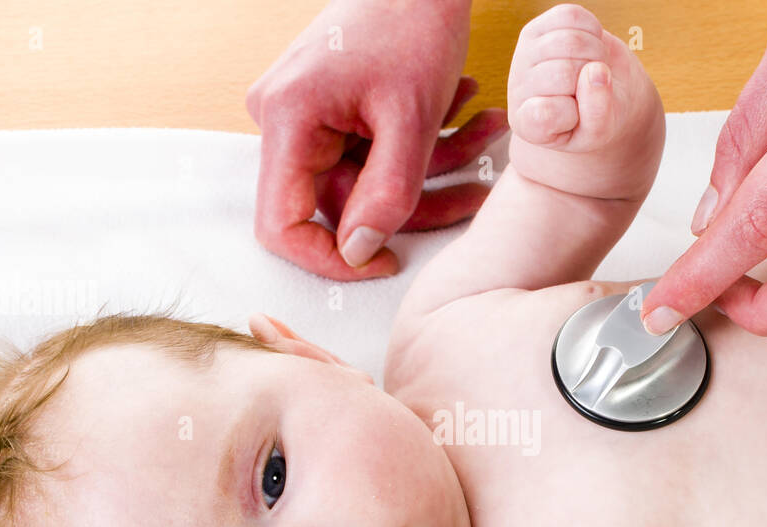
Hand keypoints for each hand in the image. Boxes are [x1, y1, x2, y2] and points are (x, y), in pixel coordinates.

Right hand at [245, 0, 506, 280]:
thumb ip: (387, 194)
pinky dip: (419, 148)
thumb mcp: (412, 117)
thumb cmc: (413, 19)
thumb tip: (358, 255)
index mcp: (287, 118)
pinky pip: (369, 155)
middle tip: (476, 187)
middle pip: (338, 204)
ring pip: (364, 182)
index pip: (282, 223)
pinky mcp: (327, 114)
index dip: (329, 258)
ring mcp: (302, 117)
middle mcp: (282, 120)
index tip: (383, 262)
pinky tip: (463, 113)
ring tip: (484, 128)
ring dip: (430, 169)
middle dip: (413, 202)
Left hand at [506, 3, 664, 200]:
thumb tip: (595, 71)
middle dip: (592, 79)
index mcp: (527, 124)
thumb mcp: (600, 131)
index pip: (545, 114)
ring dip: (596, 53)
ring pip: (569, 42)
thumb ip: (598, 113)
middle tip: (594, 89)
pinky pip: (572, 16)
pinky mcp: (538, 27)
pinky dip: (593, 30)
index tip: (578, 117)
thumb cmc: (596, 118)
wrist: (598, 92)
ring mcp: (524, 55)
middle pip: (563, 73)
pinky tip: (591, 47)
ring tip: (594, 68)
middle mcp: (518, 89)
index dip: (573, 113)